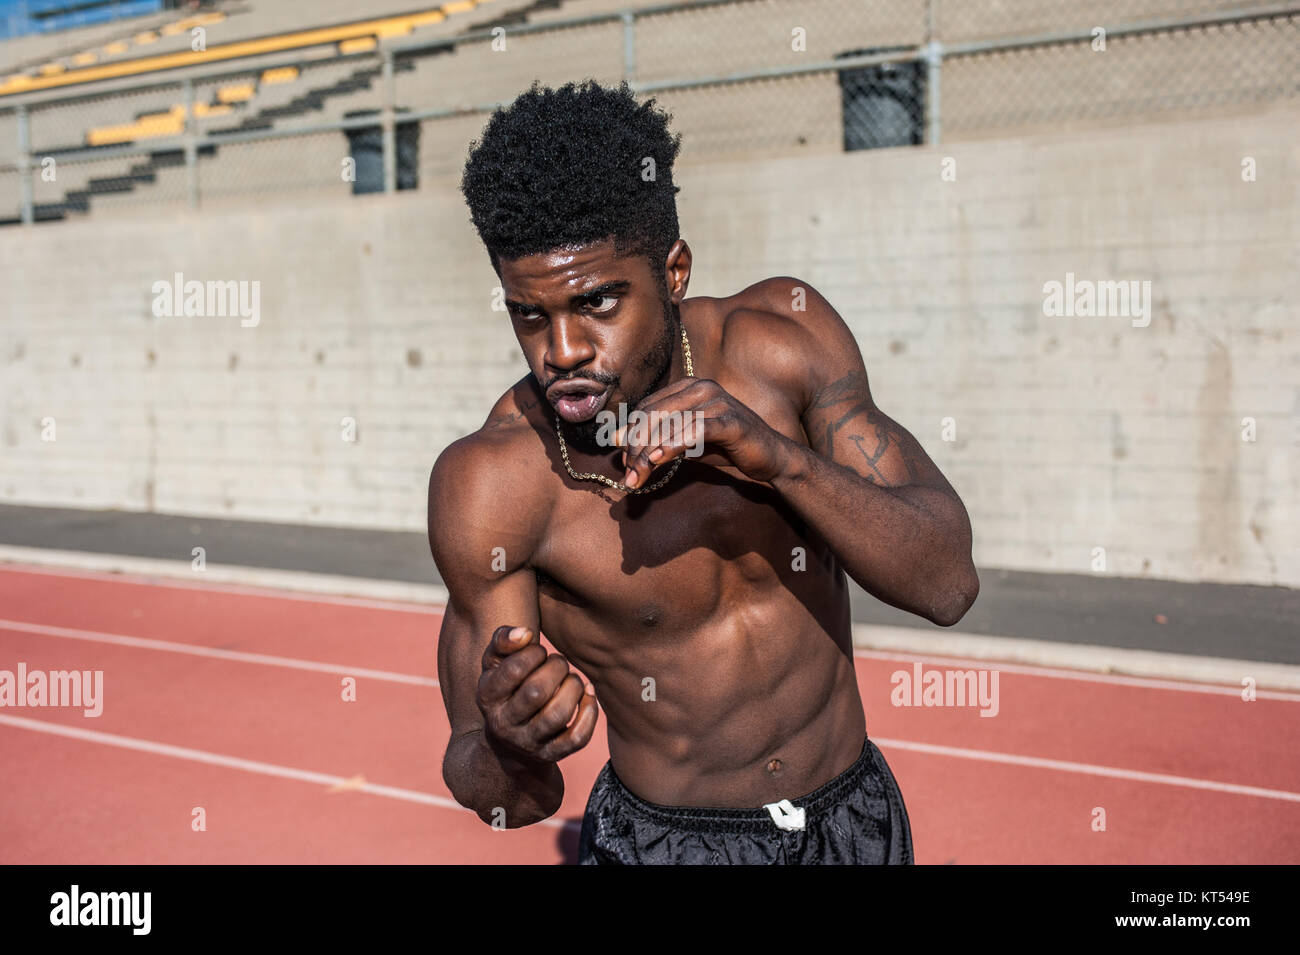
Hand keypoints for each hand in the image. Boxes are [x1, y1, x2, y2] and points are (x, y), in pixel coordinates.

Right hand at [476, 626, 598, 762]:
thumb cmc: (506, 689)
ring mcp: (529, 743)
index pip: (513, 671)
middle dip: (557, 668)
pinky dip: (590, 713)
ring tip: (573, 679)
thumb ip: (503, 641)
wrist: (507, 745)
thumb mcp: (495, 664)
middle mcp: (504, 724)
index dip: (533, 654)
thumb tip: (525, 633)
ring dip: (574, 688)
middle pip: (537, 692)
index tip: (540, 651)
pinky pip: (577, 738)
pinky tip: (588, 695)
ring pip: (558, 715)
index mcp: (487, 697)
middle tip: (559, 663)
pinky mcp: (552, 755)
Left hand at [616, 377, 787, 488]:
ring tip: (637, 475)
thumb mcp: (684, 444)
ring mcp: (718, 402)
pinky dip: (673, 445)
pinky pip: (696, 431)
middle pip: (654, 414)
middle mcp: (702, 387)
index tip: (623, 461)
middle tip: (628, 472)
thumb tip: (614, 441)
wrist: (769, 457)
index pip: (646, 408)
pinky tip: (657, 460)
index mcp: (688, 387)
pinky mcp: (732, 421)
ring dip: (649, 453)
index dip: (629, 434)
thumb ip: (654, 440)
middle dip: (635, 445)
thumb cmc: (725, 448)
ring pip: (671, 425)